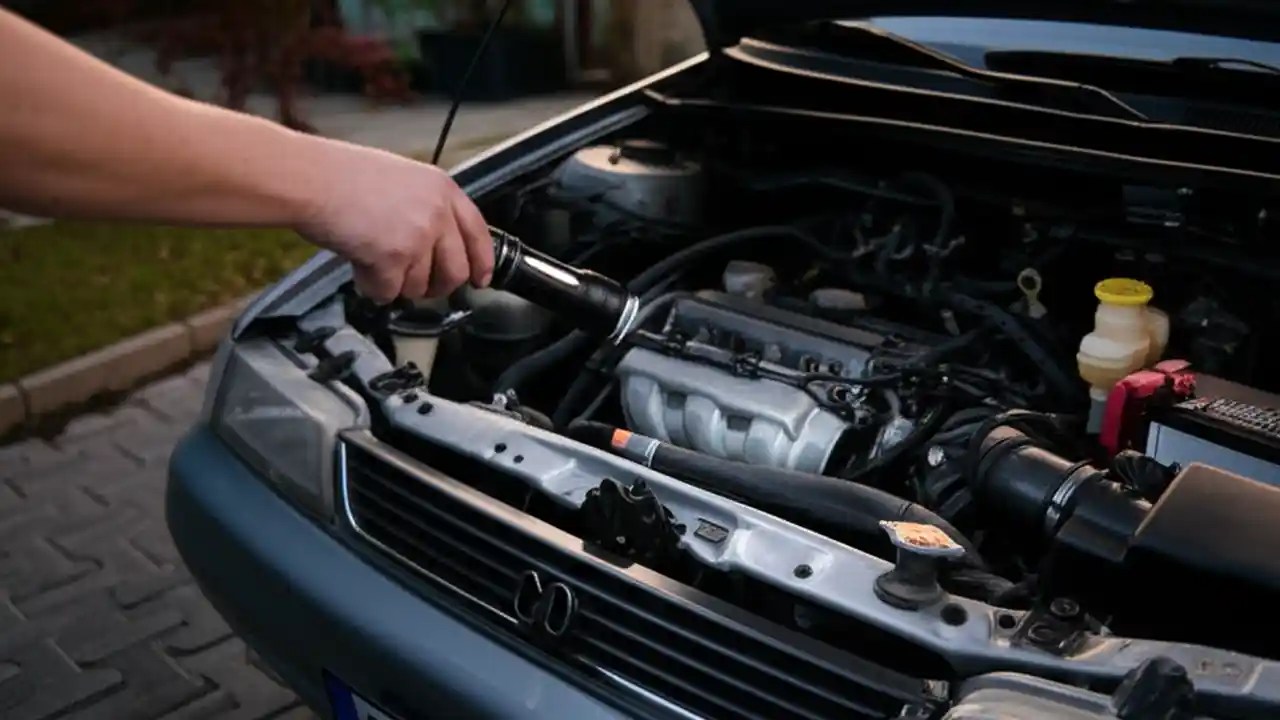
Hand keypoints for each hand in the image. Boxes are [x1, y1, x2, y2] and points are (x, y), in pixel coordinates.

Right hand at [298, 139, 492, 302]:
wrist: (311, 179)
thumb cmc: (342, 176)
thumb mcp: (402, 180)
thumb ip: (426, 209)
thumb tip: (435, 246)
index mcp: (442, 189)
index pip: (478, 234)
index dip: (482, 262)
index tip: (481, 279)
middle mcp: (437, 213)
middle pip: (456, 271)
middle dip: (436, 286)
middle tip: (415, 284)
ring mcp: (418, 237)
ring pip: (421, 286)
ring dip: (396, 284)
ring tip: (373, 261)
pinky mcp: (394, 259)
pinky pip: (389, 293)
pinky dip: (372, 288)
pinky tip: (359, 266)